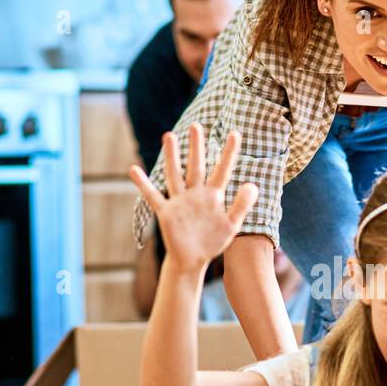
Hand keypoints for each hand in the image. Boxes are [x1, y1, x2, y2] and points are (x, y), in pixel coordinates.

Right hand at [127, 123, 257, 272]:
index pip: (223, 170)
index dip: (229, 153)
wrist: (192, 260)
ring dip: (172, 156)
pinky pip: (153, 196)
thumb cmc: (213, 242)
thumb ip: (241, 205)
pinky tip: (134, 169)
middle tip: (197, 125)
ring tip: (169, 136)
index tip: (235, 133)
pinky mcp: (166, 212)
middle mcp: (195, 194)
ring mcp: (179, 201)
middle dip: (197, 147)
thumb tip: (253, 185)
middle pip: (196, 166)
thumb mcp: (231, 224)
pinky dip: (143, 184)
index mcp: (213, 196)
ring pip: (175, 175)